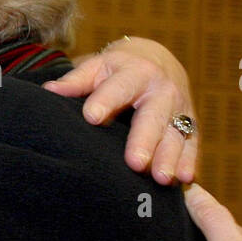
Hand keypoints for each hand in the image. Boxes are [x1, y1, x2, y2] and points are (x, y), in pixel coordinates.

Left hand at [42, 36, 196, 184]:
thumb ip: (76, 81)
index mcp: (134, 72)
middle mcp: (161, 89)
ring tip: (162, 179)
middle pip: (153, 116)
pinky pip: (192, 144)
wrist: (157, 61)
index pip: (120, 86)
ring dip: (170, 157)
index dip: (106, 100)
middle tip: (135, 163)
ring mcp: (178, 108)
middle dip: (145, 140)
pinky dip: (190, 161)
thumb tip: (49, 90)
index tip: (91, 116)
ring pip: (175, 133)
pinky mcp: (191, 125)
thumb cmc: (116, 70)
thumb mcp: (97, 67)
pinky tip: (185, 179)